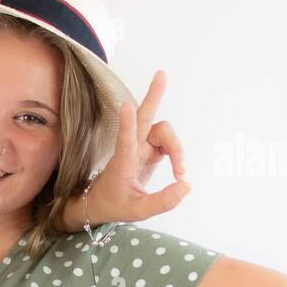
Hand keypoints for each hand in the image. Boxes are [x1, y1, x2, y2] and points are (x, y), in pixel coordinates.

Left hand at [84, 69, 190, 225]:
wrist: (100, 203)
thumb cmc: (114, 204)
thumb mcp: (137, 212)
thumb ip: (162, 202)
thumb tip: (186, 186)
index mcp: (122, 162)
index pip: (125, 140)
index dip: (126, 123)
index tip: (124, 106)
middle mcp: (132, 148)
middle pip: (144, 117)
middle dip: (153, 96)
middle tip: (161, 74)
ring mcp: (141, 147)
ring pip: (163, 132)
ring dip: (176, 147)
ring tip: (180, 171)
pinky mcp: (149, 151)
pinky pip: (168, 144)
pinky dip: (177, 154)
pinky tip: (179, 171)